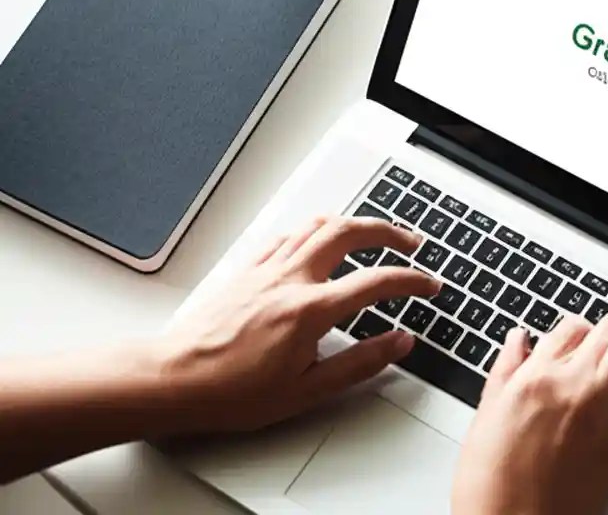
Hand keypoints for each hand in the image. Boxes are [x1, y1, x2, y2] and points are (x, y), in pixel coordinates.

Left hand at [159, 216, 438, 431]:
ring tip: (373, 233)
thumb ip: (361, 363)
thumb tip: (398, 344)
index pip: (377, 282)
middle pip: (350, 232)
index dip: (412, 281)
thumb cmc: (230, 391)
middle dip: (388, 232)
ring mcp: (266, 270)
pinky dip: (313, 231)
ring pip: (318, 225)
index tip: (429, 285)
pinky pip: (287, 235)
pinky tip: (318, 240)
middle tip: (410, 244)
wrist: (172, 380)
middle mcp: (289, 279)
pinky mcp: (246, 270)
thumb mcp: (308, 390)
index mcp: (309, 310)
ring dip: (354, 223)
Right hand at [452, 313, 607, 514]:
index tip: (579, 331)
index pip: (568, 328)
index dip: (577, 326)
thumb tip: (517, 340)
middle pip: (606, 333)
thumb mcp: (485, 416)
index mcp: (533, 378)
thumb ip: (504, 371)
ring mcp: (600, 412)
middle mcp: (571, 387)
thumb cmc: (490, 484)